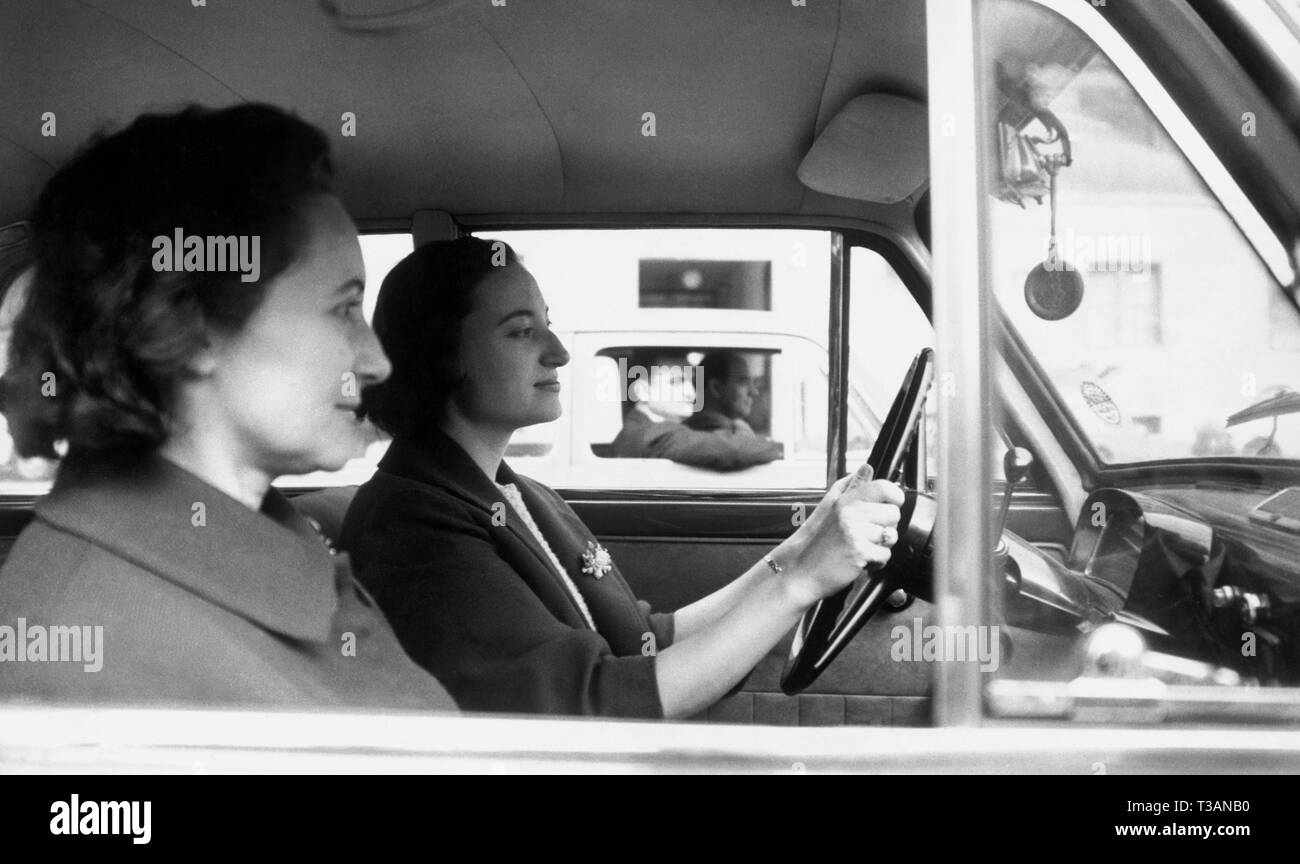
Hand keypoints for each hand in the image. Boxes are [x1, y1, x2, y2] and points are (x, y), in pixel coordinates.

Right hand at [777, 464, 904, 607]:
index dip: (895, 497)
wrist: (799, 570)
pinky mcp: (859, 553)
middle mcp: (850, 512)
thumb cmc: (815, 541)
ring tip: (862, 547)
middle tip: (867, 534)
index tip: (891, 505)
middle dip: (885, 527)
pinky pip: (885, 555)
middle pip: (894, 514)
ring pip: (892, 536)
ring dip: (881, 545)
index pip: (884, 487)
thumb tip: (867, 468)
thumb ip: (851, 486)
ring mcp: (855, 532)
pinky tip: (860, 560)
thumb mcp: (829, 506)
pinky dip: (876, 562)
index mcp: (845, 499)